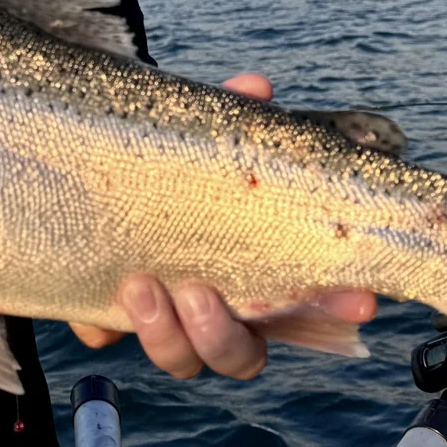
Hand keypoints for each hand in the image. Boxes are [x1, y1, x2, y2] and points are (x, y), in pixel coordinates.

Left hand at [69, 72, 377, 379]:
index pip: (308, 306)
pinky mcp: (104, 316)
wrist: (88, 175)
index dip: (335, 308)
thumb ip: (228, 116)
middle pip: (239, 357)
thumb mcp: (199, 139)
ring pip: (181, 358)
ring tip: (140, 284)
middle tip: (198, 291)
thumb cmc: (169, 165)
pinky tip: (95, 308)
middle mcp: (213, 309)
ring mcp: (161, 320)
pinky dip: (103, 325)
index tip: (358, 300)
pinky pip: (105, 337)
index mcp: (251, 273)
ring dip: (166, 333)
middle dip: (222, 335)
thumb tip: (257, 88)